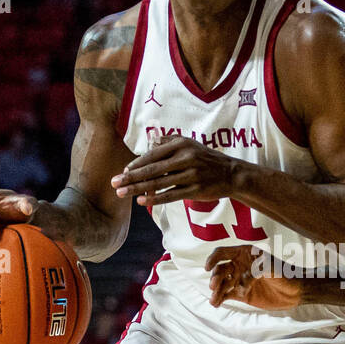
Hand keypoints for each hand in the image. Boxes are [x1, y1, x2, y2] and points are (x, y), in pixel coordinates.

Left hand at [111, 136, 237, 206]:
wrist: (231, 173)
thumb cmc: (206, 159)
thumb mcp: (189, 144)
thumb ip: (169, 142)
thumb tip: (149, 144)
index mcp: (181, 144)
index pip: (152, 155)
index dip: (136, 164)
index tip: (122, 172)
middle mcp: (185, 157)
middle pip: (152, 169)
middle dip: (130, 177)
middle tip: (114, 183)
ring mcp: (191, 174)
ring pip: (159, 183)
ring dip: (137, 189)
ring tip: (122, 193)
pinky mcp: (196, 190)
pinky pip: (171, 195)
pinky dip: (156, 198)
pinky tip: (142, 201)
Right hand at [206, 245, 303, 311]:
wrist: (295, 291)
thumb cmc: (285, 273)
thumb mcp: (271, 267)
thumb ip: (255, 272)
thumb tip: (241, 283)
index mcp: (244, 254)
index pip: (223, 253)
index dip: (213, 259)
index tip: (208, 268)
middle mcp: (239, 265)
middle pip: (220, 269)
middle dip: (215, 277)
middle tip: (214, 286)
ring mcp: (239, 280)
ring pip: (222, 284)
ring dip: (216, 291)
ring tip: (214, 300)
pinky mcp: (241, 294)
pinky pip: (227, 295)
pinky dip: (220, 299)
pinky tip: (216, 304)